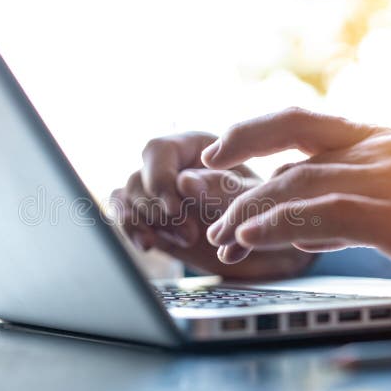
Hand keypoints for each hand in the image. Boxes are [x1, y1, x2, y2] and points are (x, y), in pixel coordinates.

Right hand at [109, 132, 313, 279]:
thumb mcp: (254, 196)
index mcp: (193, 145)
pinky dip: (131, 230)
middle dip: (158, 210)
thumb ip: (222, 188)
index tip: (174, 208)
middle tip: (189, 234)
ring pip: (128, 197)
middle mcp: (170, 163)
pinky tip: (148, 245)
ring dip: (148, 222)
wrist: (265, 238)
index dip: (160, 179)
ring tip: (183, 240)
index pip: (157, 151)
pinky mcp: (148, 215)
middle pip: (139, 177)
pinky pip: (124, 214)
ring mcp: (156, 189)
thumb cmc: (266, 207)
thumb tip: (185, 183)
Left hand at [203, 107, 390, 303]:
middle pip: (290, 138)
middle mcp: (378, 148)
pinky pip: (325, 212)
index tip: (214, 153)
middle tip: (198, 185)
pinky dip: (282, 225)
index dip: (250, 135)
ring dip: (251, 208)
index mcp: (378, 141)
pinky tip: (251, 238)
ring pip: (299, 180)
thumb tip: (301, 223)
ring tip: (221, 235)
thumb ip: (348, 204)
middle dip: (237, 158)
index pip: (299, 125)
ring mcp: (390, 177)